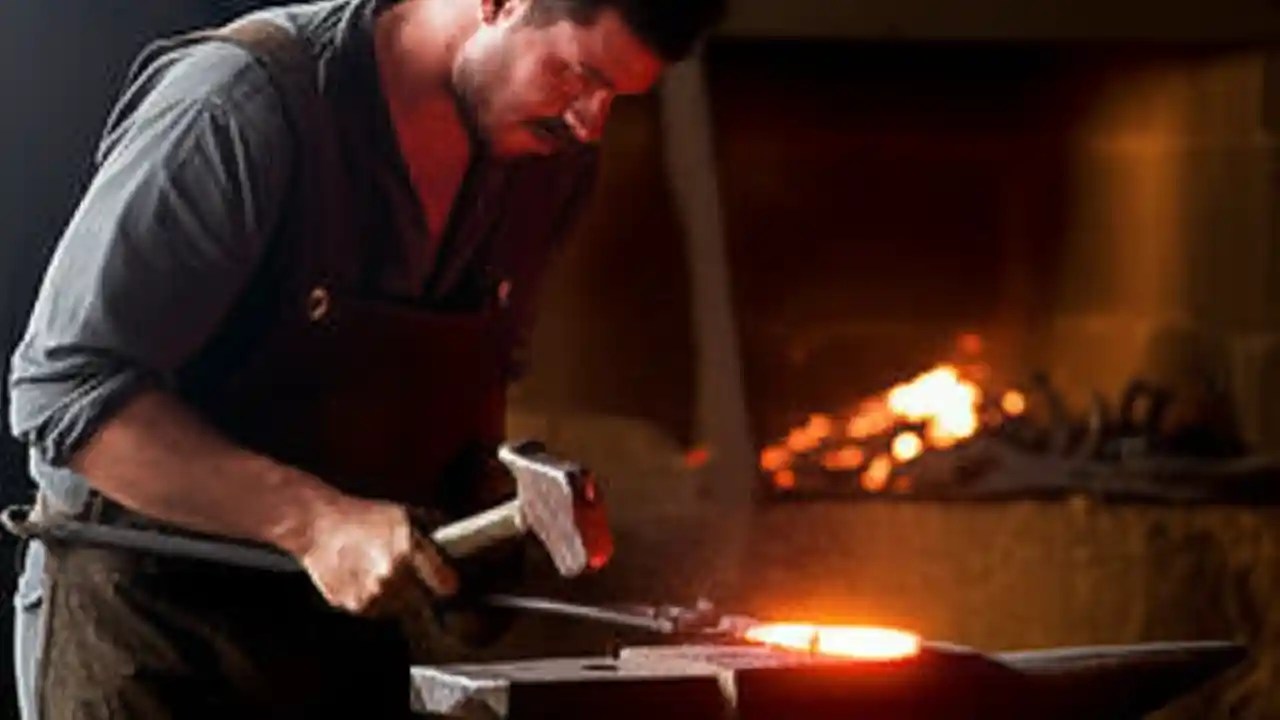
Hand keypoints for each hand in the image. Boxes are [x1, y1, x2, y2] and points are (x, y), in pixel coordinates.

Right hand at [292, 496, 458, 615]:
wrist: (318, 525)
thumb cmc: (364, 516)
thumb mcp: (404, 514)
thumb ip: (435, 531)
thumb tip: (460, 544)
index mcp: (409, 549)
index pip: (447, 586)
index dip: (447, 583)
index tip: (444, 580)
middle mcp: (393, 575)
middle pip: (425, 601)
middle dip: (422, 590)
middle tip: (410, 574)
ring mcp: (373, 594)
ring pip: (401, 608)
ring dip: (400, 597)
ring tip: (383, 573)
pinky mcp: (355, 605)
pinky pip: (379, 611)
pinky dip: (377, 600)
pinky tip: (367, 578)